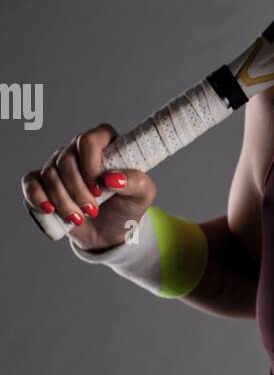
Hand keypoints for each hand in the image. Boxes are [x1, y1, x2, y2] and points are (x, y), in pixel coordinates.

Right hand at [21, 124, 156, 248]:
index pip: (90, 140)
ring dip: (63, 201)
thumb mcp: (143, 196)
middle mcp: (79, 150)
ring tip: (79, 218)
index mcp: (105, 144)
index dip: (90, 164)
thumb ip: (137, 182)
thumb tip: (113, 177)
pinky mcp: (42, 182)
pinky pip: (30, 182)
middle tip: (92, 210)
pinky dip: (37, 197)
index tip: (99, 188)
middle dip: (77, 190)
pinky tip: (50, 209)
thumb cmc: (126, 208)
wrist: (108, 233)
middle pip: (66, 160)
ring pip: (50, 174)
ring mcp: (58, 165)